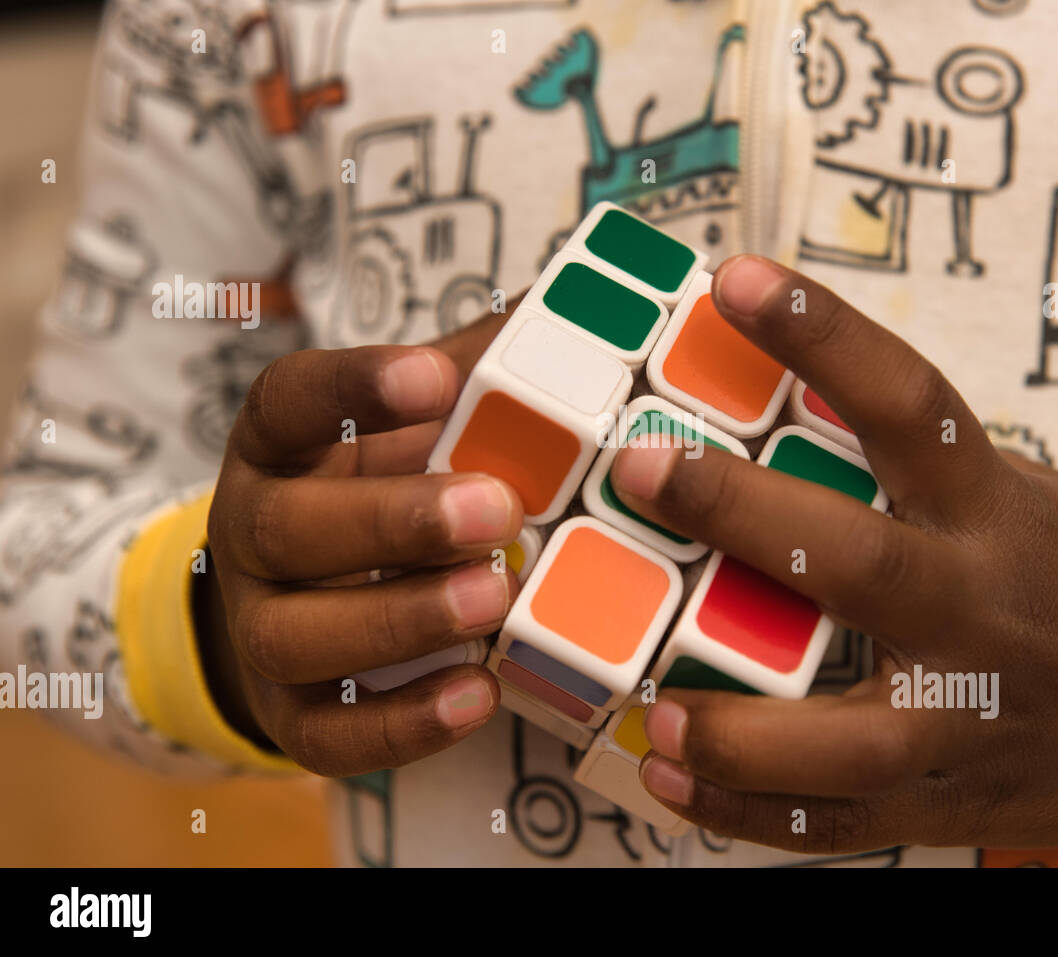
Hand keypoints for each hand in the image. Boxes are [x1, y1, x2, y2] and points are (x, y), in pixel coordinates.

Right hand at [201, 311, 522, 775]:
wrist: (314, 600)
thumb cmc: (389, 490)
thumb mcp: (421, 427)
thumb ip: (479, 375)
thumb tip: (570, 317)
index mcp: (280, 449)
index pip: (288, 402)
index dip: (351, 388)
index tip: (432, 376)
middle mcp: (251, 535)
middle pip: (285, 529)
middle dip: (393, 522)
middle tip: (496, 509)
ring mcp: (261, 628)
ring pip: (295, 637)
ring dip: (399, 620)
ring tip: (493, 598)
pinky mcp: (291, 714)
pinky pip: (326, 735)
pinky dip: (402, 723)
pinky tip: (481, 693)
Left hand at [610, 256, 1057, 852]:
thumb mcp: (1004, 497)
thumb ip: (901, 474)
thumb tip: (755, 409)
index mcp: (990, 513)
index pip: (908, 403)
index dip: (823, 334)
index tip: (737, 279)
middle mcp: (977, 609)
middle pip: (861, 562)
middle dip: (742, 514)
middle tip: (640, 470)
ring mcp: (964, 716)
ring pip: (849, 741)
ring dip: (739, 732)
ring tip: (651, 709)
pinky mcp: (947, 799)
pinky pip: (842, 825)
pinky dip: (750, 813)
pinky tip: (675, 778)